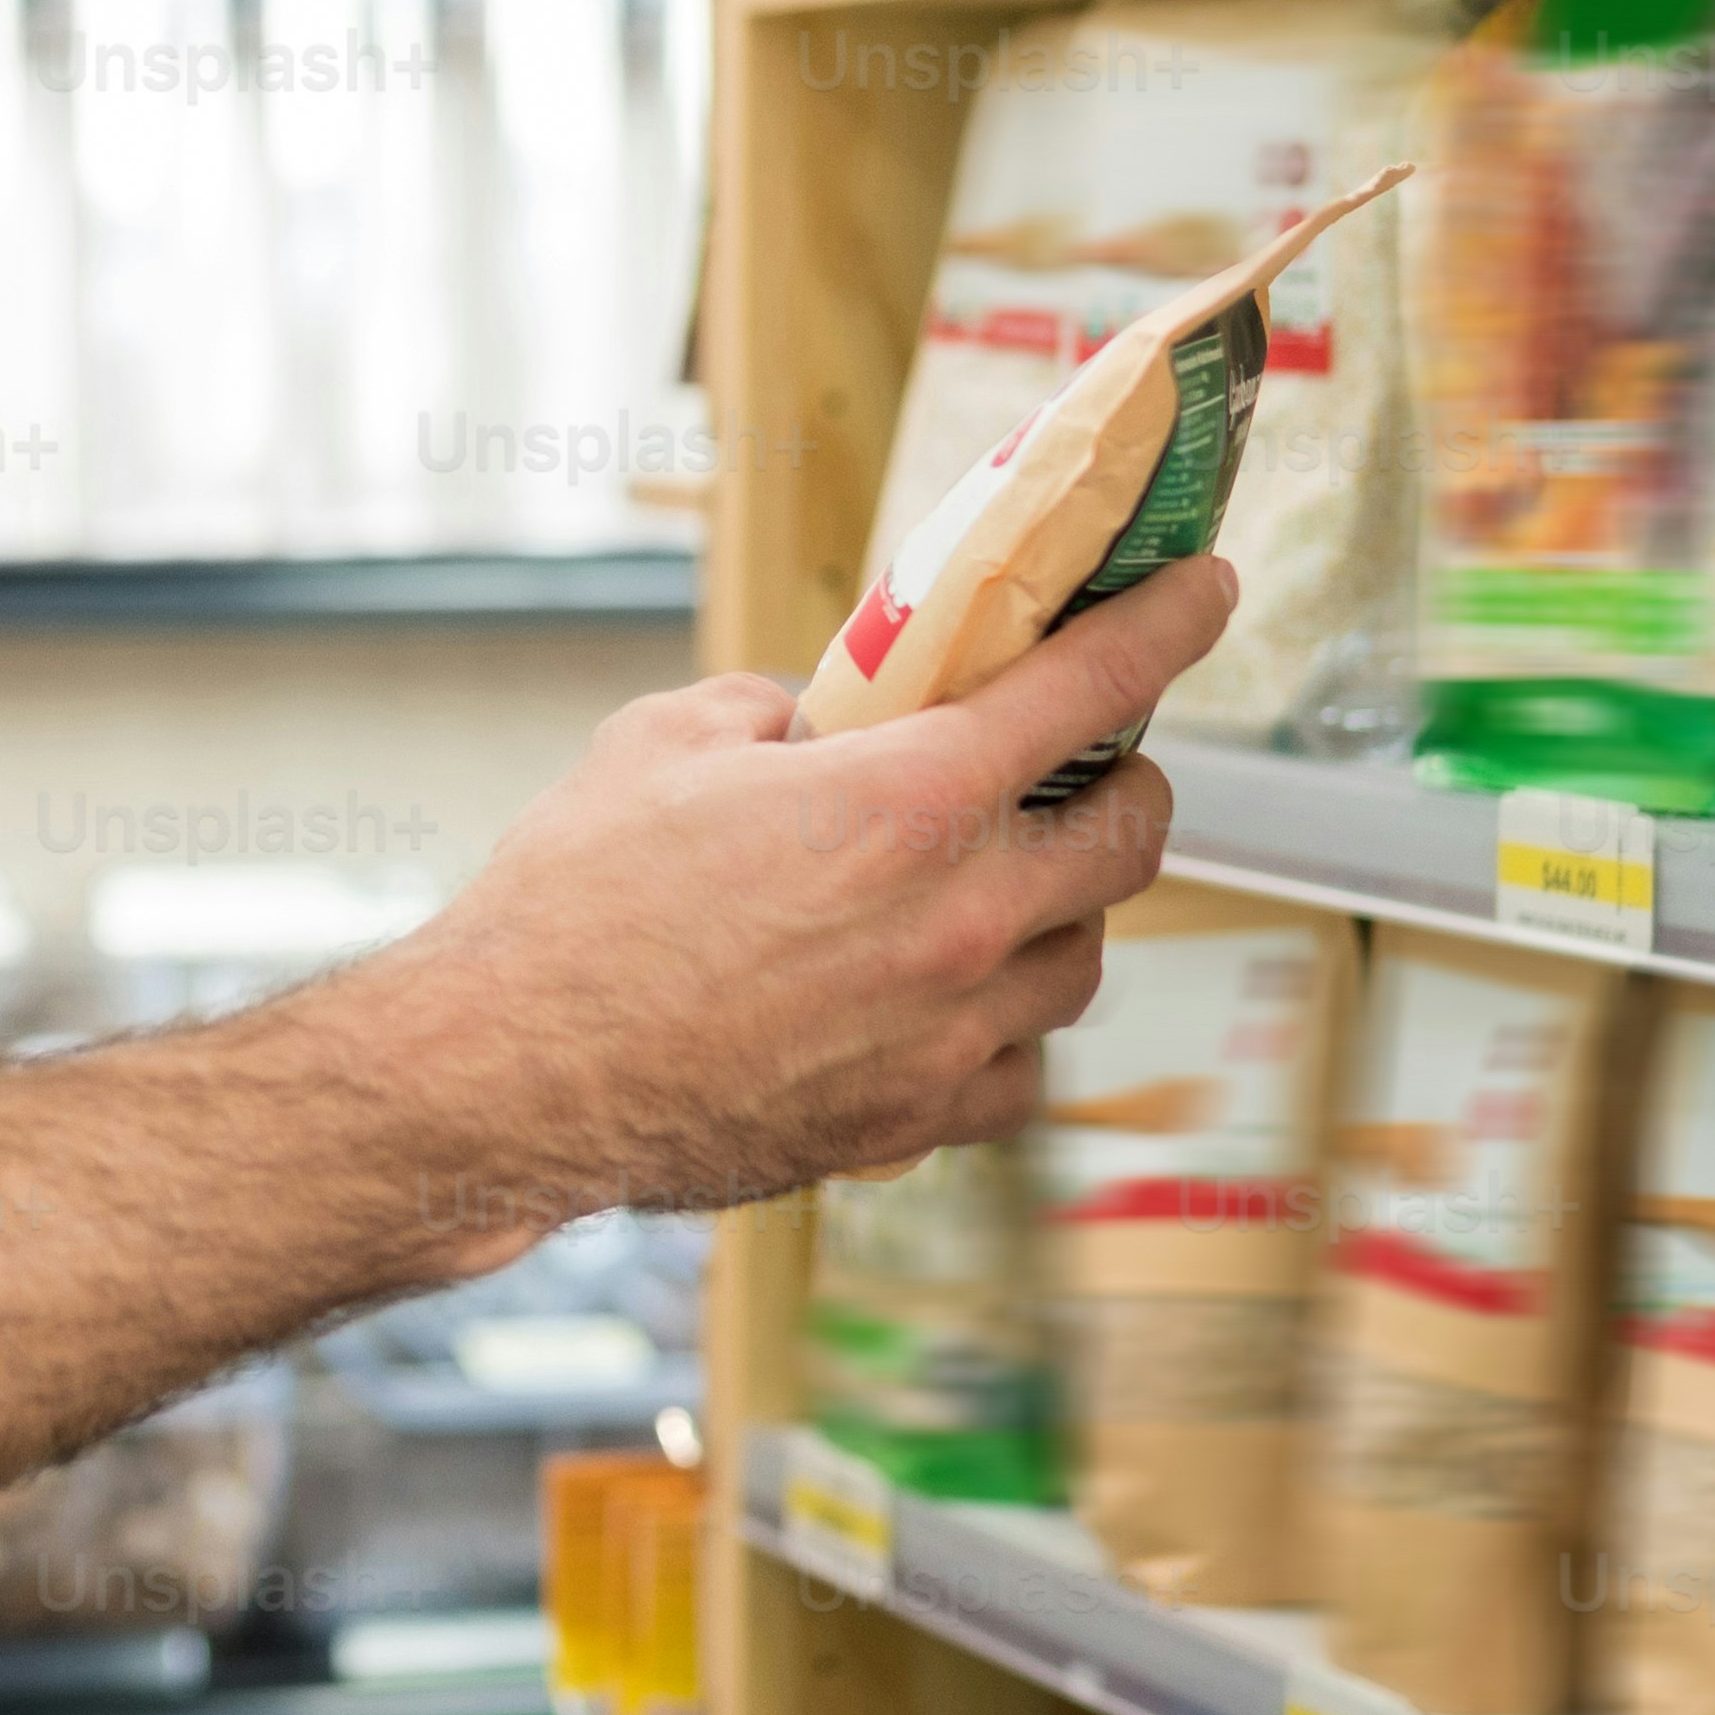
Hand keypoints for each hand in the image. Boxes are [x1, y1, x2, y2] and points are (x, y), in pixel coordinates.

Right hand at [368, 555, 1231, 1227]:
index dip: (1166, 623)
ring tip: (991, 890)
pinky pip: (1021, 1068)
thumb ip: (780, 711)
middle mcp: (960, 919)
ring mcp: (951, 1033)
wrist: (510, 1078)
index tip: (1204, 592)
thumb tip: (826, 722)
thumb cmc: (572, 904)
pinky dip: (1004, 1028)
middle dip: (1121, 785)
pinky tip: (943, 1001)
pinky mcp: (917, 1122)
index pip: (1094, 687)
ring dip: (1057, 911)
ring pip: (1081, 960)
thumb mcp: (666, 740)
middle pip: (1129, 836)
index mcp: (910, 799)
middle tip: (1080, 767)